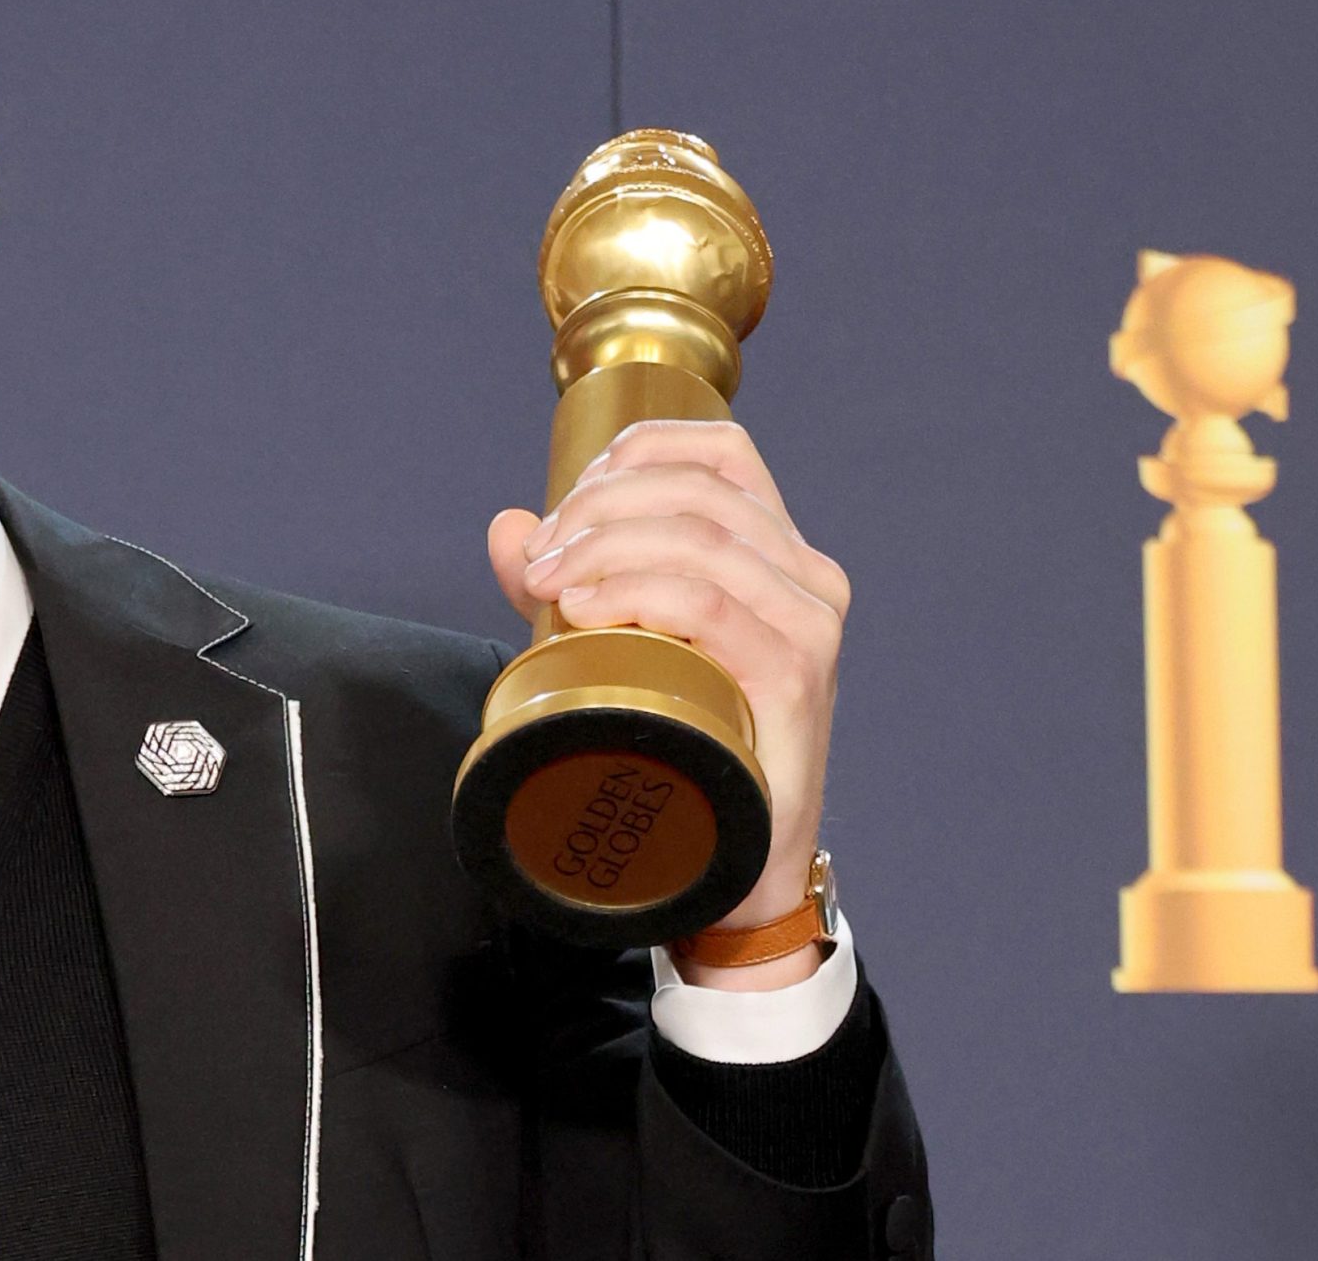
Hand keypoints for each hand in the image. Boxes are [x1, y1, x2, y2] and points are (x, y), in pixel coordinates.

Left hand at [485, 420, 849, 988]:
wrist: (732, 865)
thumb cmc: (682, 750)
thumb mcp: (617, 646)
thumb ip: (566, 582)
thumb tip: (509, 527)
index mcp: (775, 554)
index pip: (720, 452)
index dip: (634, 452)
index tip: (568, 500)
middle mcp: (806, 578)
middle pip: (695, 491)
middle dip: (597, 508)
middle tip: (537, 560)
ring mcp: (808, 627)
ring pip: (700, 540)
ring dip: (603, 547)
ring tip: (546, 584)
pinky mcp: (796, 679)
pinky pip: (713, 605)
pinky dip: (638, 591)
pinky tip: (583, 608)